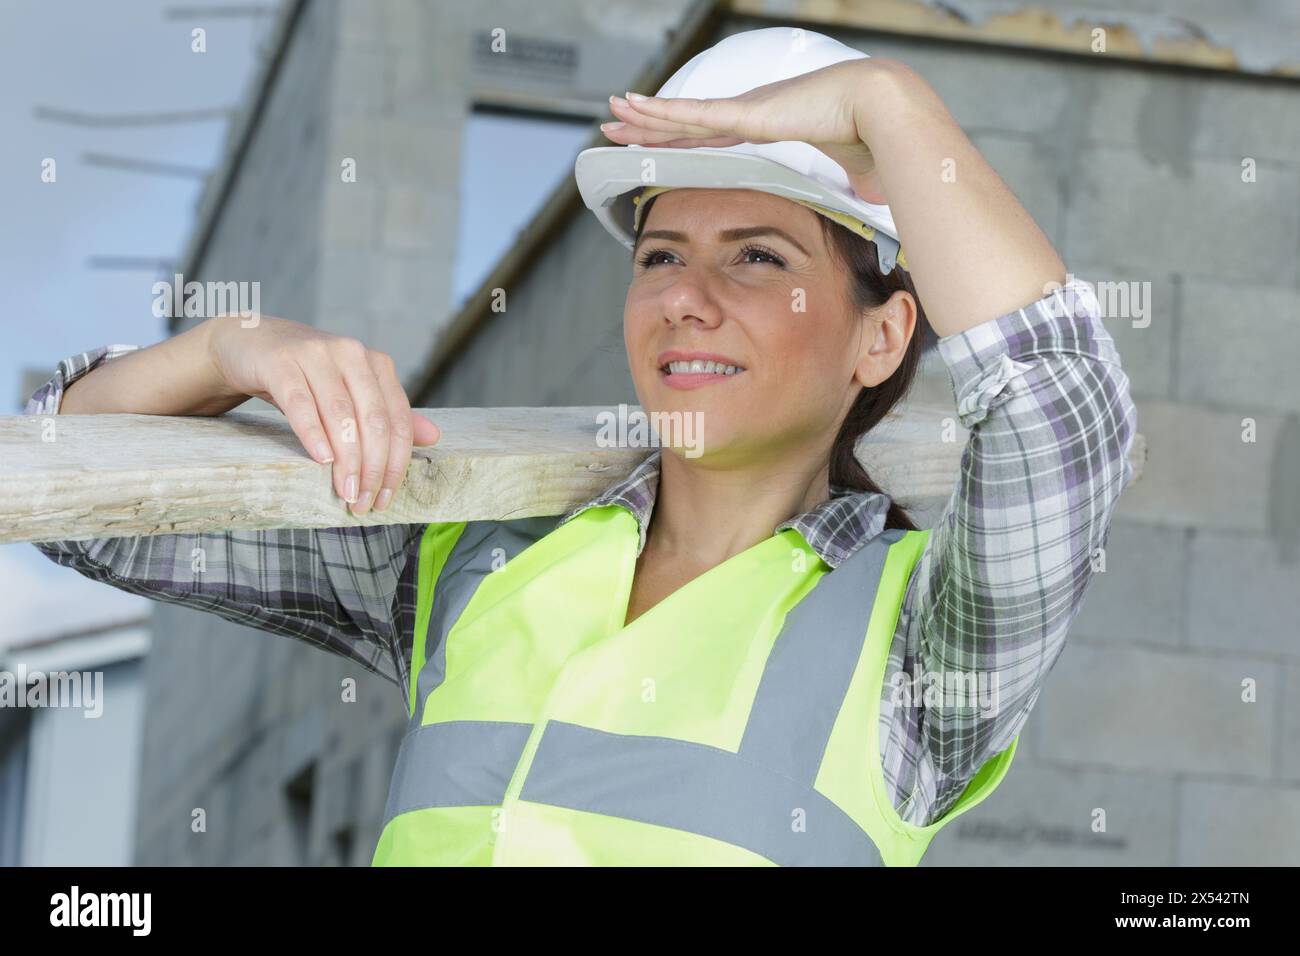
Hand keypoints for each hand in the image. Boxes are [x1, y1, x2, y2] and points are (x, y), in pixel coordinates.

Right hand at [205, 315, 439, 514]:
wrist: (250, 343)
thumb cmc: (307, 376)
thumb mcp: (351, 392)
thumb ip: (389, 415)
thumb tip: (434, 437)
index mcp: (376, 364)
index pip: (398, 420)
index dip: (396, 463)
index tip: (388, 497)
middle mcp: (351, 354)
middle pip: (373, 420)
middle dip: (373, 467)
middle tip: (364, 501)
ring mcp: (316, 354)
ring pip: (341, 414)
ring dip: (346, 459)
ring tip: (346, 492)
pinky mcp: (281, 362)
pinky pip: (301, 403)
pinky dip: (313, 434)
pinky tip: (321, 460)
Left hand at [601, 58, 886, 203]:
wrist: (885, 111)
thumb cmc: (876, 138)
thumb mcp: (855, 173)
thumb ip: (853, 187)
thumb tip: (874, 203)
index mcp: (767, 126)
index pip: (712, 137)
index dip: (681, 139)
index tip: (657, 142)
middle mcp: (749, 114)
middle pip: (686, 124)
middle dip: (650, 126)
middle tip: (617, 124)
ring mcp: (744, 112)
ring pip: (680, 116)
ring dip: (644, 116)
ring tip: (612, 111)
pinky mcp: (745, 114)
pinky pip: (692, 116)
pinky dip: (660, 113)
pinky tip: (635, 108)